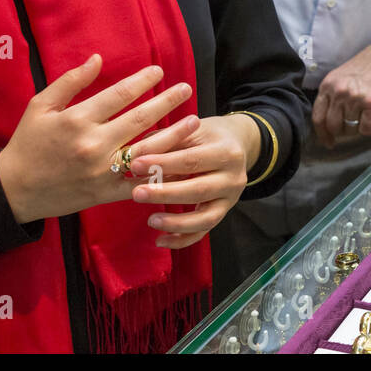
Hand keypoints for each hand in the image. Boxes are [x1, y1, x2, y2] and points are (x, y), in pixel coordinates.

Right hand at [0, 54, 196, 224]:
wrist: (17, 189)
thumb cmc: (28, 143)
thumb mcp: (41, 105)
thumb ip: (70, 82)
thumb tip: (98, 59)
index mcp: (77, 120)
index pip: (119, 96)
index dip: (142, 82)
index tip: (158, 71)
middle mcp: (94, 145)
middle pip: (139, 120)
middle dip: (166, 102)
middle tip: (185, 89)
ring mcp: (103, 172)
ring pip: (147, 151)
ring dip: (173, 135)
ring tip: (193, 121)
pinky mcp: (107, 193)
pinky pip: (141, 181)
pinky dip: (161, 171)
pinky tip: (179, 160)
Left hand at [127, 112, 259, 248]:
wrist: (236, 143)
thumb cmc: (206, 134)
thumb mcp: (190, 130)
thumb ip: (165, 141)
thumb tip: (134, 155)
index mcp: (226, 152)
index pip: (191, 160)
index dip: (162, 164)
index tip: (136, 165)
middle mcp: (234, 178)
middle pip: (199, 190)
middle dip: (166, 194)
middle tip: (137, 193)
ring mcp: (231, 199)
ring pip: (205, 218)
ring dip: (176, 222)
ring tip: (150, 220)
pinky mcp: (223, 212)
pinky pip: (203, 231)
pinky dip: (182, 239)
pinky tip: (160, 240)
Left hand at [311, 28, 370, 149]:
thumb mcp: (343, 76)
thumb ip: (335, 95)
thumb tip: (333, 119)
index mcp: (328, 84)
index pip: (318, 116)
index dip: (322, 133)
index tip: (328, 142)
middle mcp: (338, 92)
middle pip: (333, 126)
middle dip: (344, 132)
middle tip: (355, 127)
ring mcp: (354, 98)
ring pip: (351, 129)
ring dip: (360, 128)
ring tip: (369, 116)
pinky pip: (367, 129)